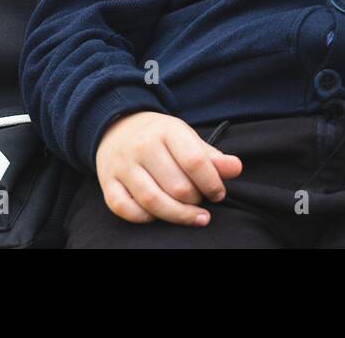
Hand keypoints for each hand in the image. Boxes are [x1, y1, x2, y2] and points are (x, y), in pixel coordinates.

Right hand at [94, 110, 243, 225]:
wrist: (117, 126)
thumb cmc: (160, 137)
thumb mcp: (186, 138)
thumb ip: (211, 156)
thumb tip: (236, 168)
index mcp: (166, 131)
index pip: (194, 161)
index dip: (212, 183)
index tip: (218, 193)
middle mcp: (142, 146)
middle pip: (177, 187)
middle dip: (195, 200)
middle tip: (200, 200)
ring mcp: (122, 165)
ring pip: (153, 201)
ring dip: (177, 215)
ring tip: (193, 217)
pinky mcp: (107, 182)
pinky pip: (125, 209)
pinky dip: (144, 218)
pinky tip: (158, 215)